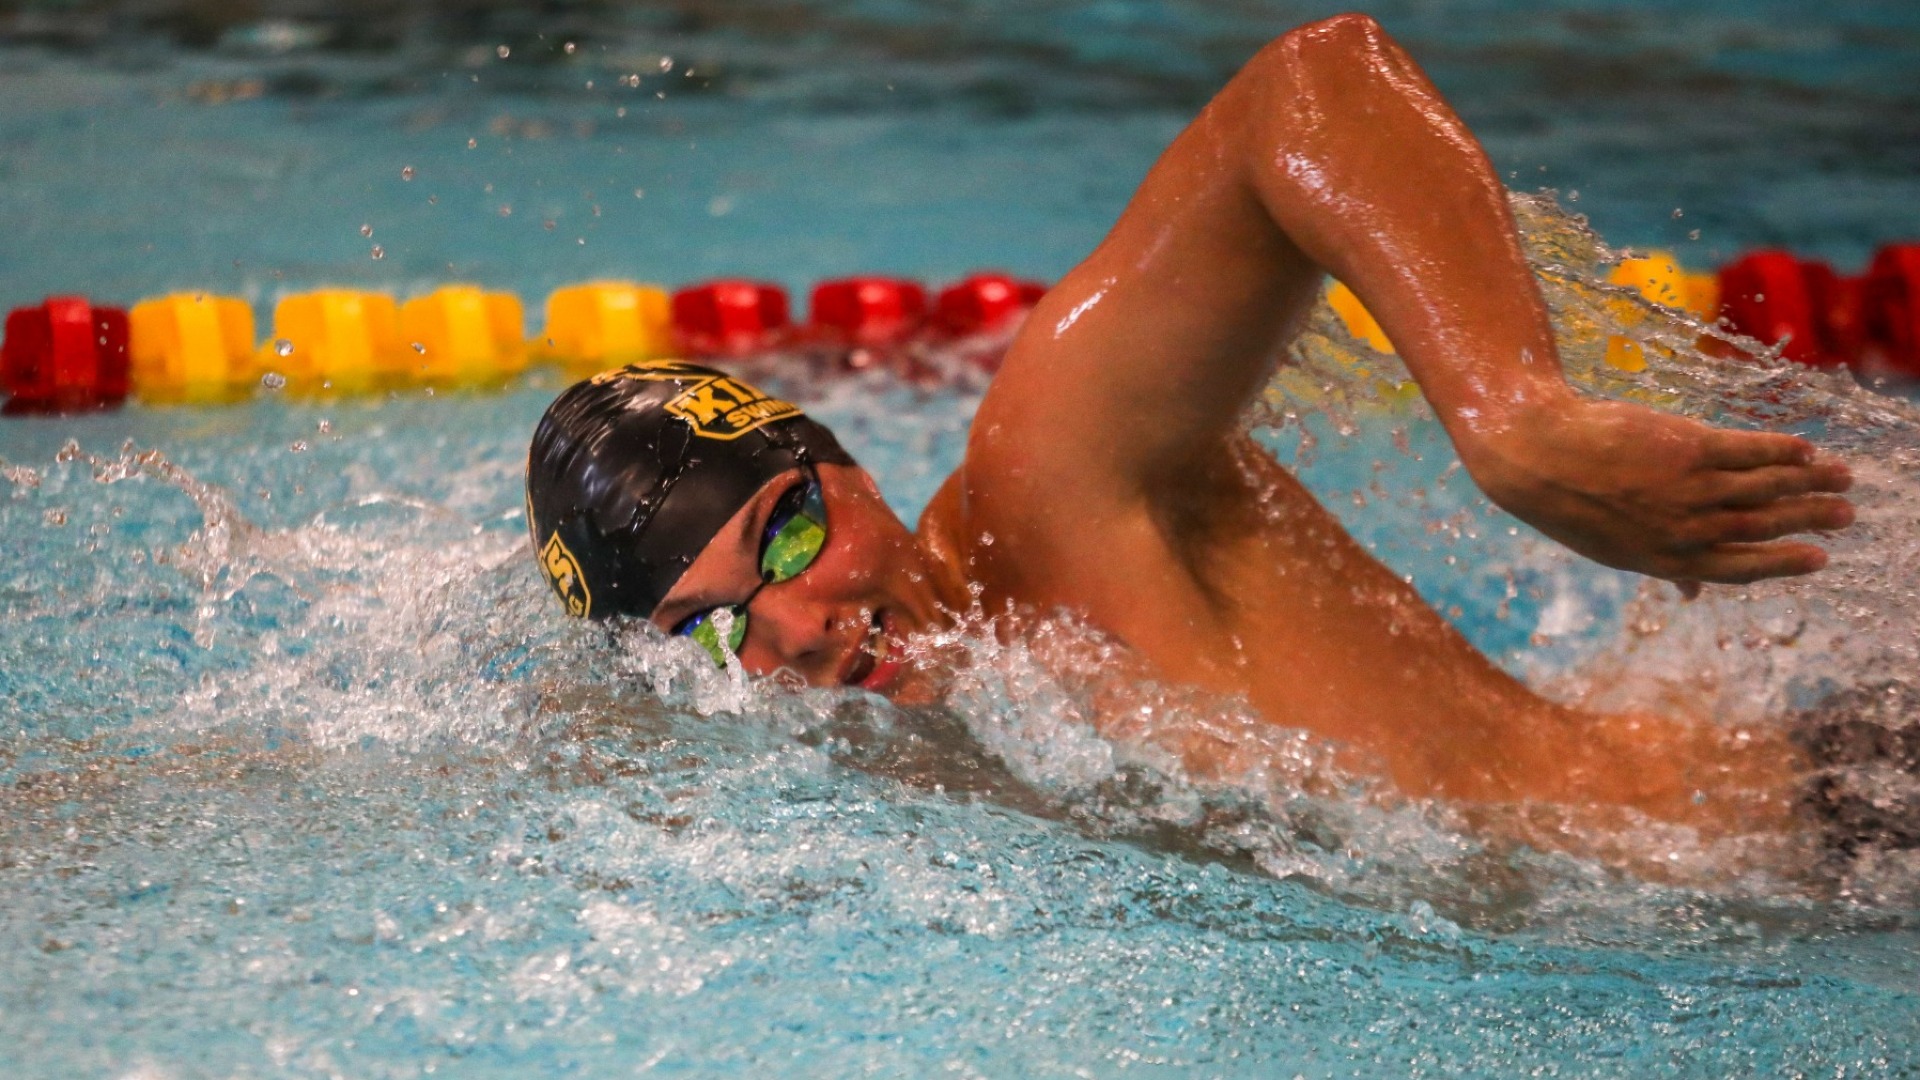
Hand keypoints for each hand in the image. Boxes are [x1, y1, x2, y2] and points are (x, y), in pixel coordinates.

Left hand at [1457, 395, 1853, 587]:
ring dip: (1811, 481)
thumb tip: (1692, 596)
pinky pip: (1751, 451)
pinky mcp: (1691, 448)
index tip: (1820, 558)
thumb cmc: (1572, 500)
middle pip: (1764, 525)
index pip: (1740, 567)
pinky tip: (1805, 448)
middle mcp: (1686, 530)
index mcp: (1666, 560)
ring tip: (1842, 477)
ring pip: (1768, 486)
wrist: (1538, 454)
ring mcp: (1691, 489)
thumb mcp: (1613, 548)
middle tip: (1848, 515)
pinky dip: (1782, 449)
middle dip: (1811, 519)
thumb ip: (1661, 567)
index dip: (1784, 563)